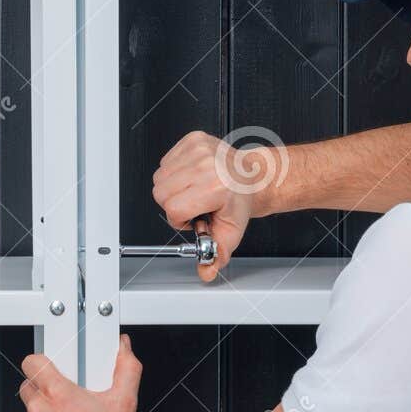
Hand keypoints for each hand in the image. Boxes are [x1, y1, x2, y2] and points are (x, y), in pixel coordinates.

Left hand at [16, 336, 141, 411]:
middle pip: (28, 388)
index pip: (31, 363)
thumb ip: (126, 368)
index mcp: (58, 394)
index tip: (46, 369)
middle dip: (44, 392)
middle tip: (64, 403)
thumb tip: (124, 351)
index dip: (39, 364)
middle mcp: (39, 411)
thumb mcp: (125, 400)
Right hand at [152, 131, 274, 281]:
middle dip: (173, 203)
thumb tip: (206, 272)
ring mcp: (199, 149)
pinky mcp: (193, 139)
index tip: (194, 216)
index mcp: (216, 187)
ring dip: (172, 188)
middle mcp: (207, 165)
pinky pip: (166, 161)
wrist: (250, 176)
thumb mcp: (230, 233)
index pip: (174, 208)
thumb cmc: (238, 201)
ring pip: (160, 177)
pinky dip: (175, 171)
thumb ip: (216, 255)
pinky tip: (192, 176)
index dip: (180, 218)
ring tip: (193, 190)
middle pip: (161, 192)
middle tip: (193, 203)